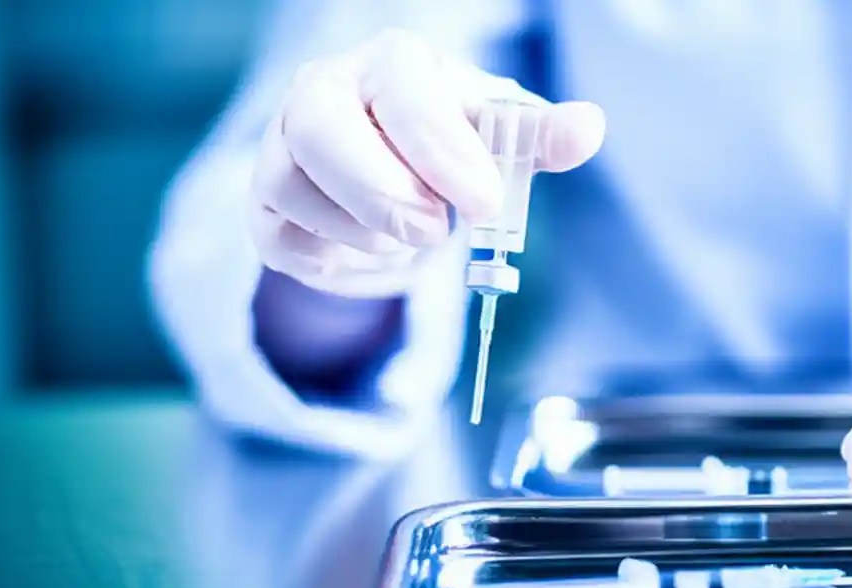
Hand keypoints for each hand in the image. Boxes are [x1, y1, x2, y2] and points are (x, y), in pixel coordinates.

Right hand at [249, 29, 605, 298]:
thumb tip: (587, 128)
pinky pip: (286, 240)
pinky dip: (338, 259)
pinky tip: (371, 249)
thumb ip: (538, 135)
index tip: (485, 202)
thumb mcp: (497, 139)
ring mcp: (280, 148)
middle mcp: (320, 92)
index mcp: (389, 65)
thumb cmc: (446, 148)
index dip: (442, 149)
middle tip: (434, 233)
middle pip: (320, 130)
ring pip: (297, 191)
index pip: (402, 91)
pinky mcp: (264, 208)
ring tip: (408, 237)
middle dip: (383, 193)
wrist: (390, 184)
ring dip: (367, 233)